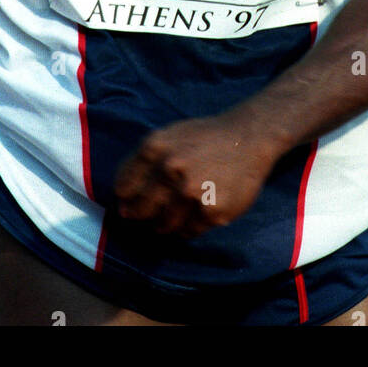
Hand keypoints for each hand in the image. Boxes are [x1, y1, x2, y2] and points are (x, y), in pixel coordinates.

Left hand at [113, 110, 279, 239]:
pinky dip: (189, 226)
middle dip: (141, 215)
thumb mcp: (170, 135)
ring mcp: (192, 192)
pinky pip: (189, 231)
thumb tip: (120, 196)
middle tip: (150, 213)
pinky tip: (198, 209)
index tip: (128, 202)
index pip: (124, 187)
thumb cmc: (204, 137)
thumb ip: (143, 161)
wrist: (247, 137)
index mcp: (155, 147)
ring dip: (165, 224)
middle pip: (140, 211)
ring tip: (178, 210)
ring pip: (164, 225)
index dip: (126, 198)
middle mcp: (171, 169)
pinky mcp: (212, 211)